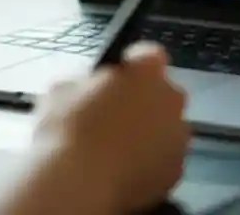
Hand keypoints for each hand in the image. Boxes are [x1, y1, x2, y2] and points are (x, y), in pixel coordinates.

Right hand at [0, 43, 189, 213]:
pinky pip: (164, 160)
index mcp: (147, 72)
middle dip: (143, 101)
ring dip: (149, 134)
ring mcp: (179, 137)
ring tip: (116, 150)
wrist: (80, 185)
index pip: (150, 55)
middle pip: (163, 94)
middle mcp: (171, 100)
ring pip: (166, 129)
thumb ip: (83, 83)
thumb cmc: (67, 130)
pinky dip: (150, 163)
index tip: (121, 72)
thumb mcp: (61, 92)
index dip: (135, 63)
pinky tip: (124, 170)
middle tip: (114, 116)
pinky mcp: (176, 170)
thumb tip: (84, 89)